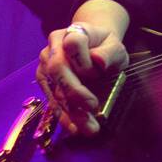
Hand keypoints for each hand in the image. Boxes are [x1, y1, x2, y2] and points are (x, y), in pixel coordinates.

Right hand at [37, 20, 128, 134]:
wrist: (94, 48)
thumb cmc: (105, 47)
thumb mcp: (115, 46)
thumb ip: (109, 52)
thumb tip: (97, 61)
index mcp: (72, 33)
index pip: (73, 43)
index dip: (84, 60)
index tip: (99, 73)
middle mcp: (53, 47)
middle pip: (57, 68)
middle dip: (74, 91)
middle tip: (92, 108)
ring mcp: (45, 65)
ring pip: (54, 89)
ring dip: (71, 110)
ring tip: (88, 128)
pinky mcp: (45, 82)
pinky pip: (52, 101)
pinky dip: (64, 116)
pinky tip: (75, 128)